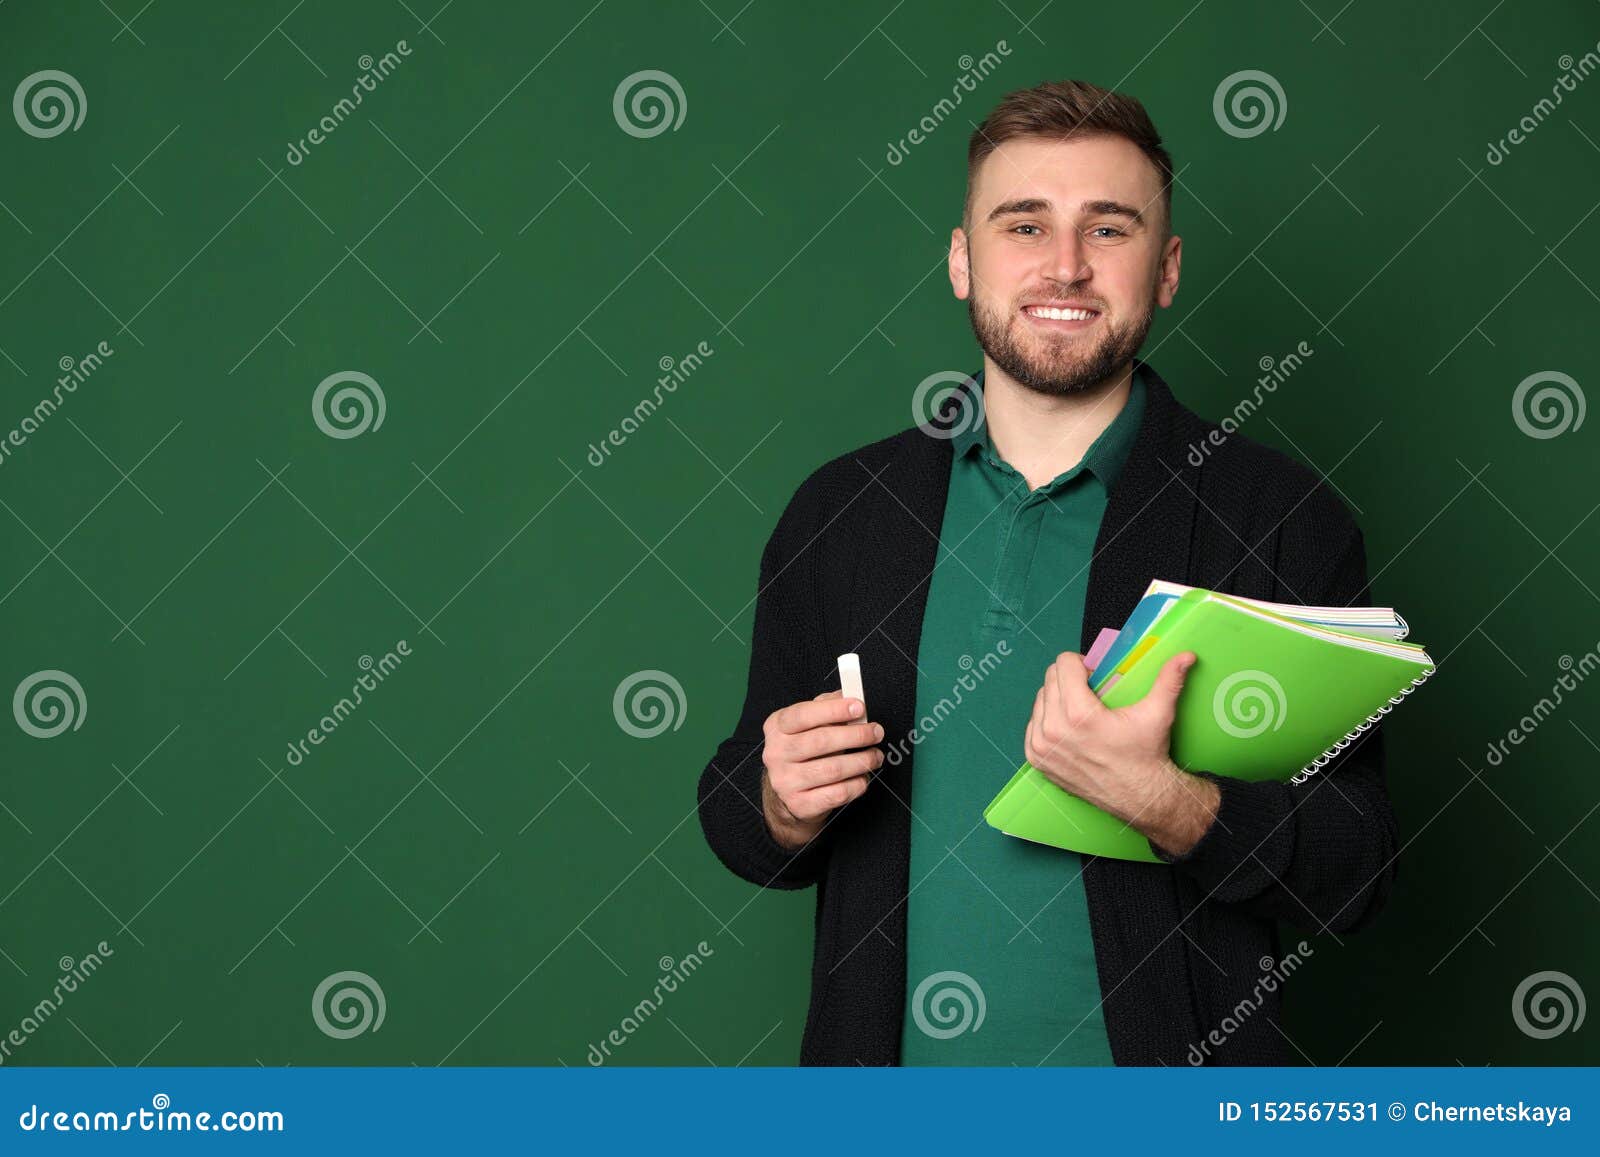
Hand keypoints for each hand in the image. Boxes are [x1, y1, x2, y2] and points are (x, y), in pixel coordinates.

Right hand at [761, 690, 883, 849]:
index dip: (833, 710)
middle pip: (820, 741)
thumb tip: (852, 695)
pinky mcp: (800, 804)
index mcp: (777, 726)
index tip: (859, 707)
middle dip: (855, 735)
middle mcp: (776, 753)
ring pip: (832, 769)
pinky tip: (863, 777)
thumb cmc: (804, 751)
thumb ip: (827, 706)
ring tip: (875, 756)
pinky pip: (837, 794)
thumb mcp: (808, 723)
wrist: (788, 793)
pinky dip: (856, 784)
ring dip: (861, 761)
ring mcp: (785, 781)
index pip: (803, 714)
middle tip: (876, 732)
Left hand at [1024, 650, 1215, 849]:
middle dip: (1070, 678)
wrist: (1140, 796)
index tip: (1094, 675)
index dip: (1082, 664)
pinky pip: (1034, 723)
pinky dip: (1048, 719)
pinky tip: (1068, 726)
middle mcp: (1054, 729)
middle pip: (1050, 679)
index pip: (1063, 664)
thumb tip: (1186, 655)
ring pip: (1041, 699)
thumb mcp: (1158, 714)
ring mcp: (1042, 746)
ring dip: (1058, 697)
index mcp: (1078, 714)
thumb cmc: (1146, 754)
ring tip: (1081, 708)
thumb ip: (1169, 680)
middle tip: (1090, 691)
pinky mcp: (1036, 759)